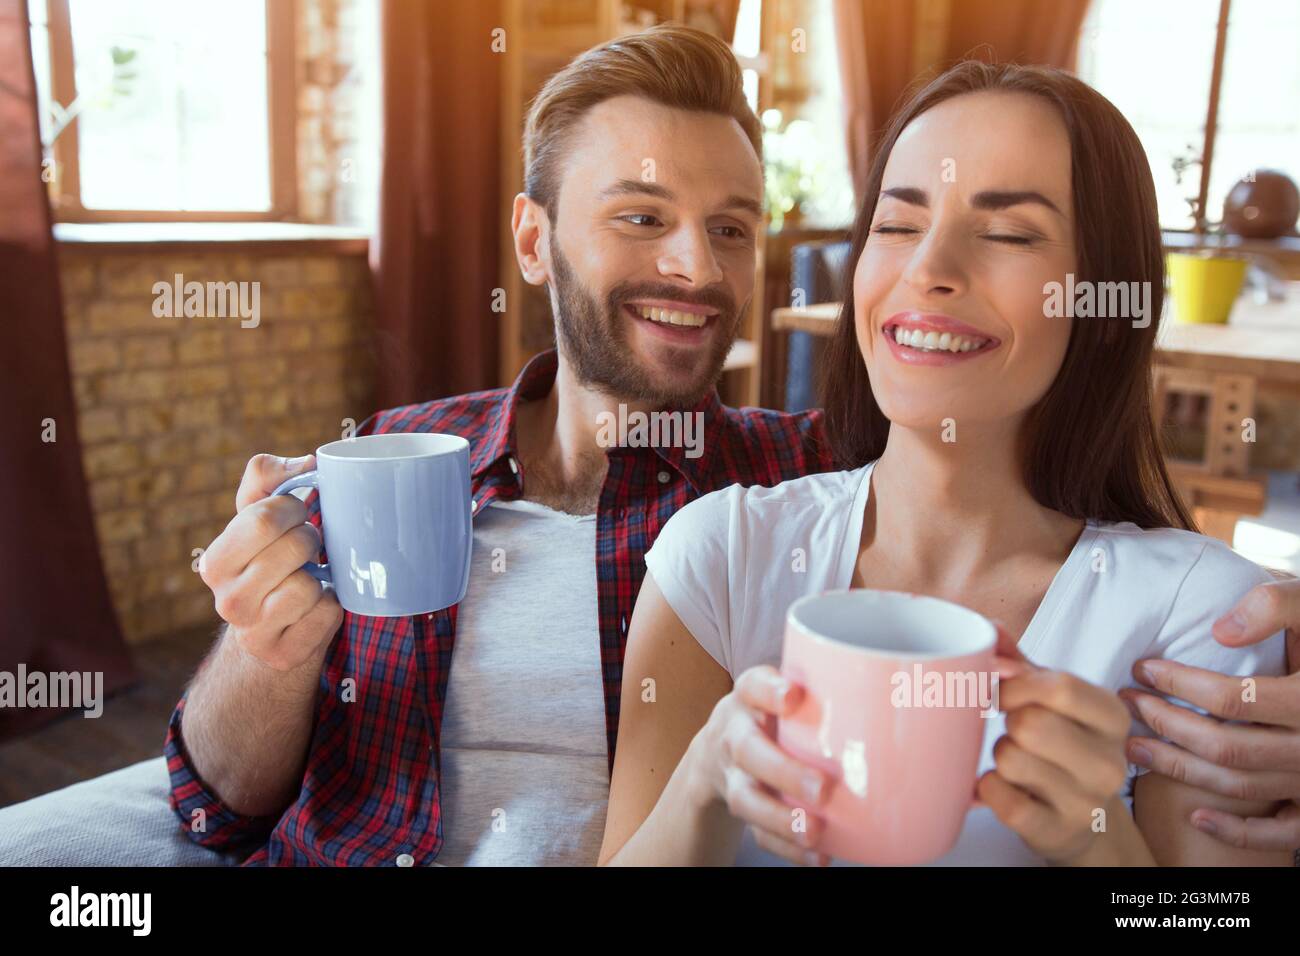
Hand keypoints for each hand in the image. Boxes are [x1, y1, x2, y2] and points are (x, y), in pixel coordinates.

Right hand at [198, 453, 343, 670]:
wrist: (275, 631)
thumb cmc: (269, 562)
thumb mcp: (257, 516)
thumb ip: (269, 477)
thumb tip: (307, 462)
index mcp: (215, 561)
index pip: (262, 518)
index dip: (292, 509)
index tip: (295, 515)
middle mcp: (226, 600)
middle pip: (294, 547)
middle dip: (311, 539)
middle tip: (307, 548)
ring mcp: (253, 633)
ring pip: (309, 585)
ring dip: (320, 576)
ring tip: (308, 579)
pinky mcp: (284, 654)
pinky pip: (326, 613)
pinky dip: (331, 605)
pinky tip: (314, 607)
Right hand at [687, 665, 830, 865]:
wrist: (716, 751)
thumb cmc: (772, 716)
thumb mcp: (784, 692)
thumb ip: (828, 691)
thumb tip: (914, 695)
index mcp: (749, 697)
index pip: (752, 685)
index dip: (770, 690)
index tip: (795, 696)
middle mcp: (734, 733)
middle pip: (748, 750)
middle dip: (784, 772)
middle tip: (823, 788)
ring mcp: (732, 774)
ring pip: (746, 798)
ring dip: (781, 818)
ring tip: (815, 832)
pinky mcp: (738, 807)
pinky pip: (757, 832)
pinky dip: (787, 847)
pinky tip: (819, 856)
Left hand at [978, 629, 1130, 862]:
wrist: (1082, 819)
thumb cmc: (1061, 743)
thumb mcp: (1052, 700)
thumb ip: (1020, 661)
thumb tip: (990, 628)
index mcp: (1113, 717)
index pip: (1060, 687)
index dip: (1017, 685)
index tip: (1004, 692)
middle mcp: (1110, 762)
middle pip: (1030, 723)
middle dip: (1009, 723)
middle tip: (1016, 731)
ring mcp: (1087, 802)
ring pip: (1010, 759)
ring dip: (999, 756)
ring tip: (1017, 760)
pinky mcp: (1056, 832)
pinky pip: (999, 797)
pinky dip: (988, 787)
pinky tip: (1005, 786)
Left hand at [1123, 577, 1299, 853]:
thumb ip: (1276, 607)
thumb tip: (1221, 631)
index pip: (1233, 698)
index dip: (1180, 683)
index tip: (1143, 668)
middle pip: (1226, 746)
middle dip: (1167, 724)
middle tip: (1128, 702)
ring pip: (1239, 785)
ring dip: (1180, 769)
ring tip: (1135, 746)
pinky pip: (1281, 833)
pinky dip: (1238, 831)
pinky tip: (1197, 815)